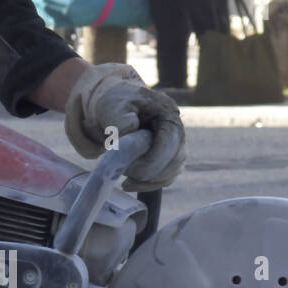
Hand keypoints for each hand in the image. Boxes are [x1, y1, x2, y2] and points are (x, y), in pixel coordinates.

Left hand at [64, 63, 184, 191]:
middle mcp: (176, 129)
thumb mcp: (111, 106)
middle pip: (176, 160)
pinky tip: (128, 184)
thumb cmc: (113, 102)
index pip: (171, 142)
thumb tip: (130, 136)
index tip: (129, 167)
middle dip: (149, 171)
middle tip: (124, 171)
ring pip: (172, 172)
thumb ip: (121, 121)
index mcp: (167, 112)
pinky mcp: (166, 158)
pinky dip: (148, 185)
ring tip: (124, 176)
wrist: (111, 104)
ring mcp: (174, 144)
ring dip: (148, 180)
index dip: (153, 159)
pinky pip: (164, 178)